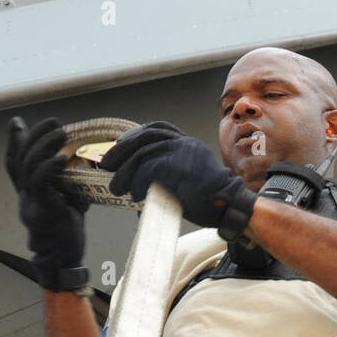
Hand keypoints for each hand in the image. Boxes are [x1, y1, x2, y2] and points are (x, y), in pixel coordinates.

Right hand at [5, 116, 89, 290]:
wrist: (64, 259)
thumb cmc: (68, 231)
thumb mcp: (67, 200)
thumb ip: (65, 182)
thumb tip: (79, 161)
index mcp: (28, 194)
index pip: (14, 163)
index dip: (13, 142)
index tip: (17, 123)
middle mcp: (24, 197)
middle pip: (22, 159)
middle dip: (36, 136)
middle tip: (55, 123)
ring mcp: (30, 204)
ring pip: (29, 167)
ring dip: (45, 145)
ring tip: (62, 133)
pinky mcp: (43, 211)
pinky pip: (41, 184)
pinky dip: (49, 167)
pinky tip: (61, 158)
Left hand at [99, 123, 256, 237]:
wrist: (230, 207)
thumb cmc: (211, 201)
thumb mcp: (190, 180)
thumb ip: (169, 175)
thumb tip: (142, 185)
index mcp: (189, 144)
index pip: (158, 128)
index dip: (135, 134)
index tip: (120, 143)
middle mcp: (185, 143)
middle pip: (145, 137)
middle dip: (121, 151)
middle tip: (106, 165)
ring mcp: (183, 153)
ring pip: (144, 155)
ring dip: (125, 173)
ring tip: (116, 188)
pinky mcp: (179, 167)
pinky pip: (150, 170)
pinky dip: (138, 182)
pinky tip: (135, 194)